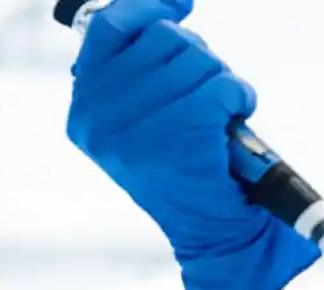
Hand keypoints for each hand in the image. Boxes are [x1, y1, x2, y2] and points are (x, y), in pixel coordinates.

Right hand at [67, 0, 320, 289]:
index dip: (147, 9)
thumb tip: (166, 8)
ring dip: (220, 82)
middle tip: (207, 96)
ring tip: (218, 116)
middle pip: (162, 39)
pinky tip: (232, 121)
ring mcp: (137, 131)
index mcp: (85, 111)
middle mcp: (100, 120)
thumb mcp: (145, 118)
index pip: (107, 27)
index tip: (180, 8)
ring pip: (197, 61)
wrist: (212, 234)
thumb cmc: (186, 169)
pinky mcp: (179, 139)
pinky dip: (238, 97)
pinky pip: (220, 87)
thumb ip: (139, 67)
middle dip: (197, 59)